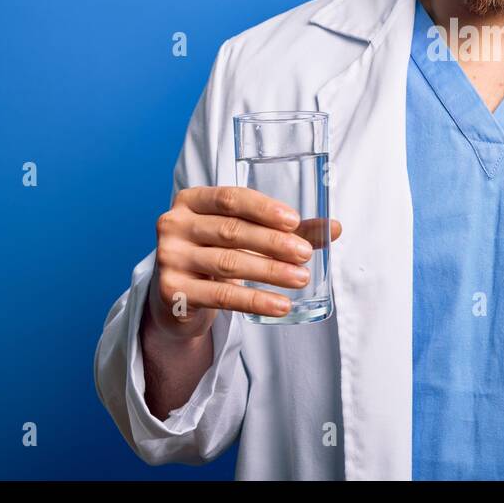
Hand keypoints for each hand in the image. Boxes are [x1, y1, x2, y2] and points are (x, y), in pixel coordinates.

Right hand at [146, 185, 343, 339]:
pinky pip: (221, 296)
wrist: (179, 297)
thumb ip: (287, 230)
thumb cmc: (217, 255)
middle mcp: (174, 224)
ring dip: (270, 272)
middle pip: (232, 231)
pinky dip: (254, 301)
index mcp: (192, 200)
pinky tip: (280, 304)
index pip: (230, 198)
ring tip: (301, 278)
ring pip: (228, 263)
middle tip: (306, 254)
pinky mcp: (172, 291)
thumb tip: (334, 228)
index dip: (263, 208)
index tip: (294, 221)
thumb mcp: (246, 236)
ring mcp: (169, 258)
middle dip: (273, 243)